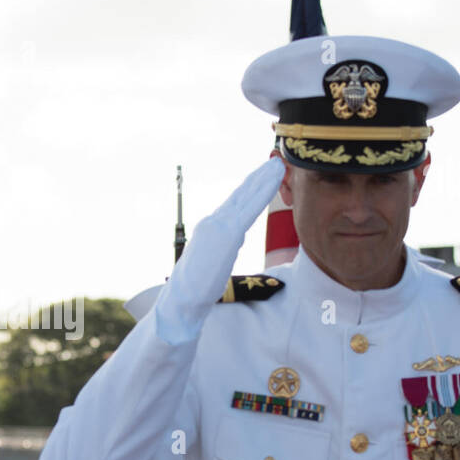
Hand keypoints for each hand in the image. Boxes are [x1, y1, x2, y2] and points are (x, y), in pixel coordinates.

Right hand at [153, 156, 284, 343]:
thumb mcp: (212, 261)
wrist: (182, 298)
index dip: (249, 189)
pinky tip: (274, 181)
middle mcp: (214, 222)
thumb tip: (234, 240)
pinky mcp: (227, 233)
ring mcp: (219, 225)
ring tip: (277, 165)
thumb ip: (223, 245)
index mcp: (211, 228)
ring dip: (263, 179)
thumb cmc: (196, 287)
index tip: (261, 176)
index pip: (234, 205)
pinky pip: (250, 208)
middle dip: (258, 177)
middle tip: (274, 161)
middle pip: (240, 195)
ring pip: (246, 197)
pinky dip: (263, 192)